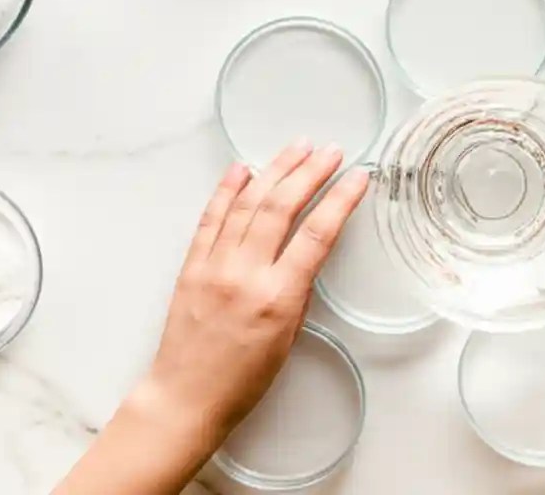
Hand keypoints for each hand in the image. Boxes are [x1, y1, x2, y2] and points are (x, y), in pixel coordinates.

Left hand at [55, 139, 369, 494]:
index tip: (357, 177)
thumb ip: (298, 290)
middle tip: (329, 151)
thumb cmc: (242, 380)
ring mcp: (214, 266)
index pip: (316, 235)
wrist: (186, 397)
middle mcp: (244, 275)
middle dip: (309, 172)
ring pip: (247, 204)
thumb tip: (305, 251)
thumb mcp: (288, 338)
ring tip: (296, 147)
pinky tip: (242, 169)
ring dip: (274, 170)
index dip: (340, 200)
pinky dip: (227, 190)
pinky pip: (211, 218)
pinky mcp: (191, 266)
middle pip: (281, 207)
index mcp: (277, 298)